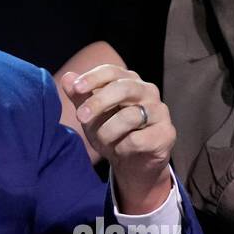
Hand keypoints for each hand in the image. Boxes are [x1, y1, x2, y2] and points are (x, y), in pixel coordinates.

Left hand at [60, 64, 174, 213]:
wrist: (132, 162)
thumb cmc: (111, 131)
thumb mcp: (91, 114)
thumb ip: (79, 96)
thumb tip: (67, 77)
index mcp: (129, 81)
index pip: (112, 71)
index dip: (93, 78)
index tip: (76, 88)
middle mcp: (147, 91)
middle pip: (123, 88)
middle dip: (98, 102)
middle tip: (80, 117)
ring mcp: (160, 112)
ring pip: (129, 116)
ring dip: (108, 131)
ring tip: (103, 140)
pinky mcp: (166, 134)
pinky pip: (138, 139)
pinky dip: (122, 146)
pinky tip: (122, 149)